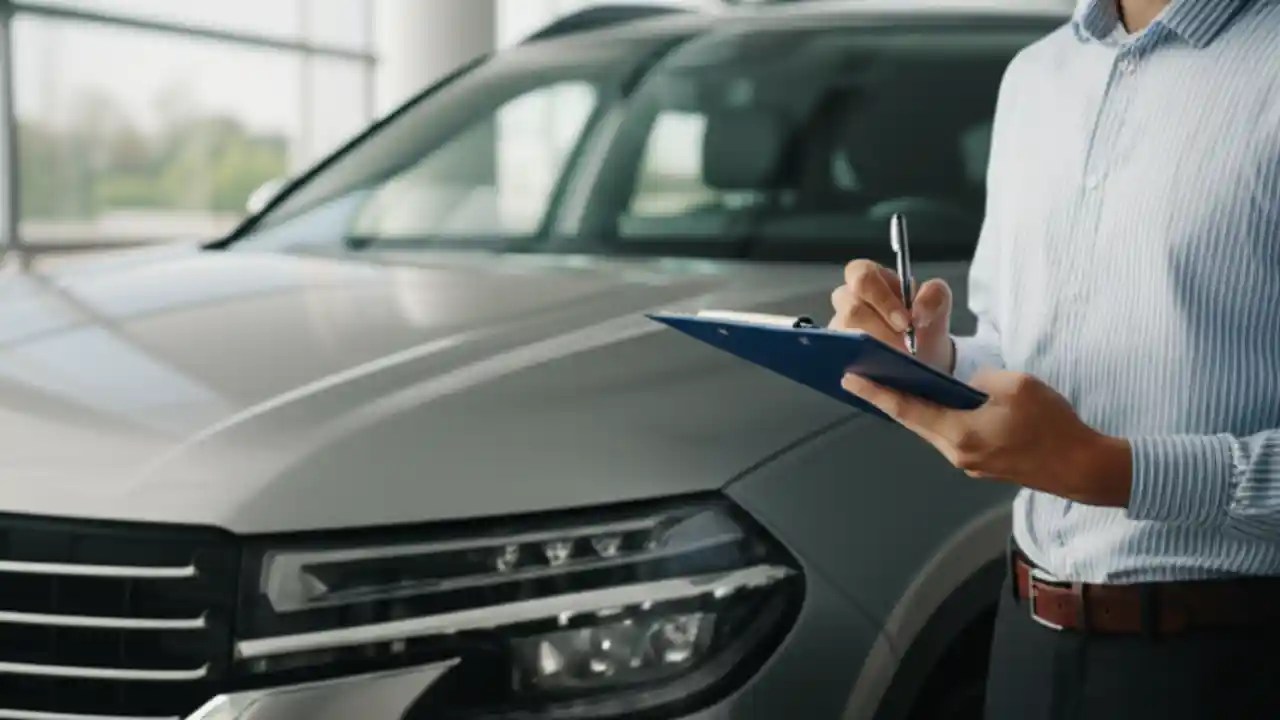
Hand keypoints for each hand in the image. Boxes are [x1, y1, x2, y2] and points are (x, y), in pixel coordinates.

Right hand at [829, 259, 954, 373]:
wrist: (924, 360)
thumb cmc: (923, 327)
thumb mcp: (937, 307)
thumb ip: (935, 296)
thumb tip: (918, 313)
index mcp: (873, 280)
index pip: (862, 274)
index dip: (880, 296)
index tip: (905, 321)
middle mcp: (850, 300)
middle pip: (848, 304)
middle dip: (877, 325)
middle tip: (903, 343)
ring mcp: (840, 326)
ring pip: (843, 331)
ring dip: (871, 345)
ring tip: (895, 357)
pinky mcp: (838, 350)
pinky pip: (840, 353)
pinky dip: (860, 361)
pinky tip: (878, 370)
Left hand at [841, 368, 1133, 506]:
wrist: (1083, 467)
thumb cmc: (1053, 426)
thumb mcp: (1016, 386)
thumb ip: (980, 381)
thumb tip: (965, 385)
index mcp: (961, 434)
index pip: (907, 410)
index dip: (876, 393)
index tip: (851, 380)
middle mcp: (958, 453)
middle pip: (914, 422)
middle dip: (890, 398)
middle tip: (865, 377)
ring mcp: (970, 462)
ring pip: (933, 430)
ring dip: (916, 409)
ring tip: (898, 386)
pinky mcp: (983, 464)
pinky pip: (952, 436)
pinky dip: (940, 419)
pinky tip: (939, 404)